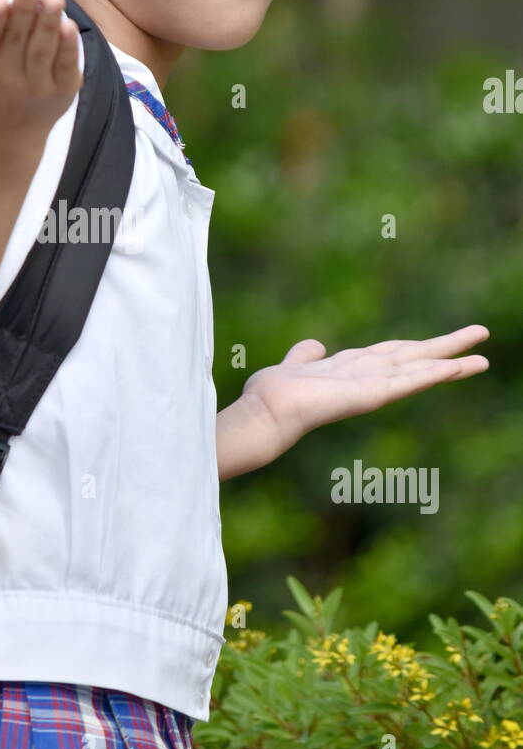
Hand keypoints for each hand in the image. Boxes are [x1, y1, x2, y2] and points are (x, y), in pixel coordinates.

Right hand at [0, 0, 82, 139]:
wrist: (5, 132)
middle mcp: (4, 78)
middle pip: (15, 39)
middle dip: (23, 9)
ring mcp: (34, 86)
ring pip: (42, 51)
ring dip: (48, 24)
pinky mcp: (61, 91)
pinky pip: (64, 67)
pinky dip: (67, 48)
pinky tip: (69, 25)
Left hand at [241, 324, 489, 453]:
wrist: (265, 413)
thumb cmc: (272, 394)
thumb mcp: (293, 364)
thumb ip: (306, 355)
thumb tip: (314, 345)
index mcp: (351, 369)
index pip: (393, 354)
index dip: (419, 347)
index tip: (445, 344)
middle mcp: (366, 378)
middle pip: (414, 357)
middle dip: (447, 347)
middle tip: (481, 335)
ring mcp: (371, 387)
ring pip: (418, 369)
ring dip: (450, 361)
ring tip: (483, 357)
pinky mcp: (370, 395)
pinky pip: (406, 382)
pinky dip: (431, 374)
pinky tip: (455, 367)